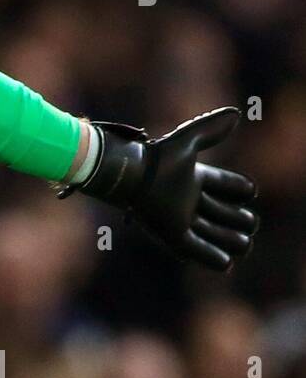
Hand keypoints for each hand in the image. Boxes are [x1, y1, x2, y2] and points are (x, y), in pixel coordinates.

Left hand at [66, 107, 257, 270]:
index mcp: (193, 177)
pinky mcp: (168, 233)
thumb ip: (209, 129)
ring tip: (244, 243)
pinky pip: (194, 250)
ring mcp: (178, 217)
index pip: (223, 185)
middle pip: (220, 213)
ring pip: (211, 233)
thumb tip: (237, 115)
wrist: (127, 176)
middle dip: (239, 219)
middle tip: (249, 221)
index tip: (250, 191)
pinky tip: (227, 262)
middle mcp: (186, 199)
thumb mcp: (186, 141)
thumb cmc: (154, 159)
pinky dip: (210, 257)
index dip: (238, 189)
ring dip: (229, 239)